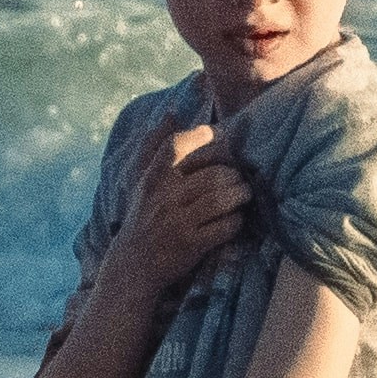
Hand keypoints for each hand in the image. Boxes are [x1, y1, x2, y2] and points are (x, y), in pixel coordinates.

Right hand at [110, 118, 257, 293]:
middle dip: (234, 175)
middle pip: (213, 174)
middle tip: (240, 178)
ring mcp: (178, 222)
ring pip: (222, 198)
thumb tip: (171, 112)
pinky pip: (225, 226)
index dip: (202, 138)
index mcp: (153, 178)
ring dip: (240, 195)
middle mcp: (165, 198)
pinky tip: (235, 219)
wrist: (132, 266)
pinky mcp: (192, 245)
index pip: (176, 146)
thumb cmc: (143, 217)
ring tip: (243, 194)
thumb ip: (156, 146)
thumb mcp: (143, 181)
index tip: (217, 139)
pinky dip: (236, 221)